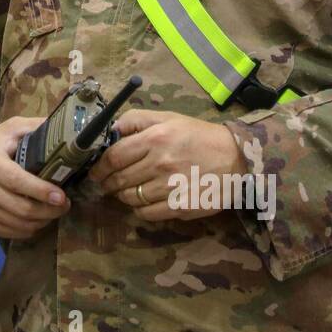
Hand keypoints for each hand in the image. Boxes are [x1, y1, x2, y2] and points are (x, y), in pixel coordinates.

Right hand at [0, 116, 70, 238]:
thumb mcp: (10, 129)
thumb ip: (35, 127)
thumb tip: (66, 130)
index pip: (17, 181)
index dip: (41, 190)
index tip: (61, 196)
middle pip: (22, 208)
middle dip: (50, 210)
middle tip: (65, 204)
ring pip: (20, 224)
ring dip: (43, 221)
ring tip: (55, 211)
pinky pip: (13, 233)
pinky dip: (30, 229)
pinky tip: (39, 218)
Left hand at [87, 109, 242, 221]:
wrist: (236, 159)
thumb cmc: (198, 136)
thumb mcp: (169, 118)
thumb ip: (136, 119)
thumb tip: (110, 129)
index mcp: (156, 138)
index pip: (114, 156)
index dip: (99, 166)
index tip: (95, 171)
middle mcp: (160, 163)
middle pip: (119, 179)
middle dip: (107, 183)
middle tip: (105, 183)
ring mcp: (170, 187)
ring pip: (130, 198)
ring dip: (122, 196)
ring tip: (124, 191)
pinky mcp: (180, 207)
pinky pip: (147, 213)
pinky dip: (139, 209)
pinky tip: (144, 202)